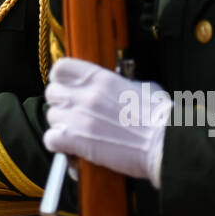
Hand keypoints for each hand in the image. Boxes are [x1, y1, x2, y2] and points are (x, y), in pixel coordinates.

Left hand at [43, 57, 165, 186]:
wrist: (164, 144)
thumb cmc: (159, 118)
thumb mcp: (141, 87)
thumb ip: (121, 83)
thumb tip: (117, 84)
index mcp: (99, 77)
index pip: (61, 68)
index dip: (61, 79)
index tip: (66, 87)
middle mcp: (85, 94)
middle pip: (51, 93)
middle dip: (60, 103)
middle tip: (72, 113)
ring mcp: (79, 117)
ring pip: (51, 117)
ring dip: (61, 125)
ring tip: (76, 132)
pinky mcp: (76, 141)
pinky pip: (50, 139)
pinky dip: (58, 144)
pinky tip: (71, 147)